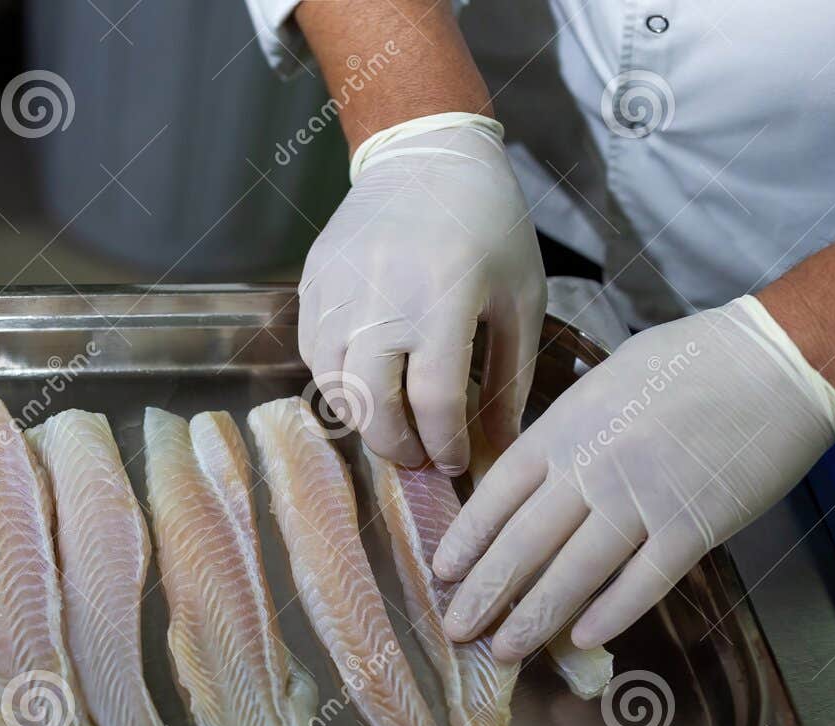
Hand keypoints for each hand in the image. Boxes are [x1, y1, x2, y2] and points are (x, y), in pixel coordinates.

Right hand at [298, 112, 545, 472]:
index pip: (432, 401)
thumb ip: (510, 378)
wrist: (427, 154)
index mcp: (444, 298)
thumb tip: (501, 448)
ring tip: (393, 426)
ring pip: (334, 386)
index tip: (453, 462)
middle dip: (397, 446)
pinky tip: (366, 384)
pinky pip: (313, 353)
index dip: (443, 444)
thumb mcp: (521, 298)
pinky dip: (337, 382)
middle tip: (418, 457)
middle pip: (373, 405)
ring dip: (363, 420)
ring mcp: (340, 288)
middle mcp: (382, 295)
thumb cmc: (489, 226)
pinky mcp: (314, 280)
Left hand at [434, 296, 834, 661]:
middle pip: (524, 542)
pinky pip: (642, 581)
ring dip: (535, 617)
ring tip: (504, 650)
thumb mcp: (606, 383)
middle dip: (485, 592)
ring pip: (574, 572)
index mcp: (565, 428)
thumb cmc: (693, 363)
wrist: (776, 361)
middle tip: (456, 630)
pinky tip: (582, 640)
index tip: (442, 571)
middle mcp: (592, 467)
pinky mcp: (693, 526)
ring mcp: (642, 499)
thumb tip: (529, 475)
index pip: (498, 493)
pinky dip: (610, 613)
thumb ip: (566, 431)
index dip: (467, 537)